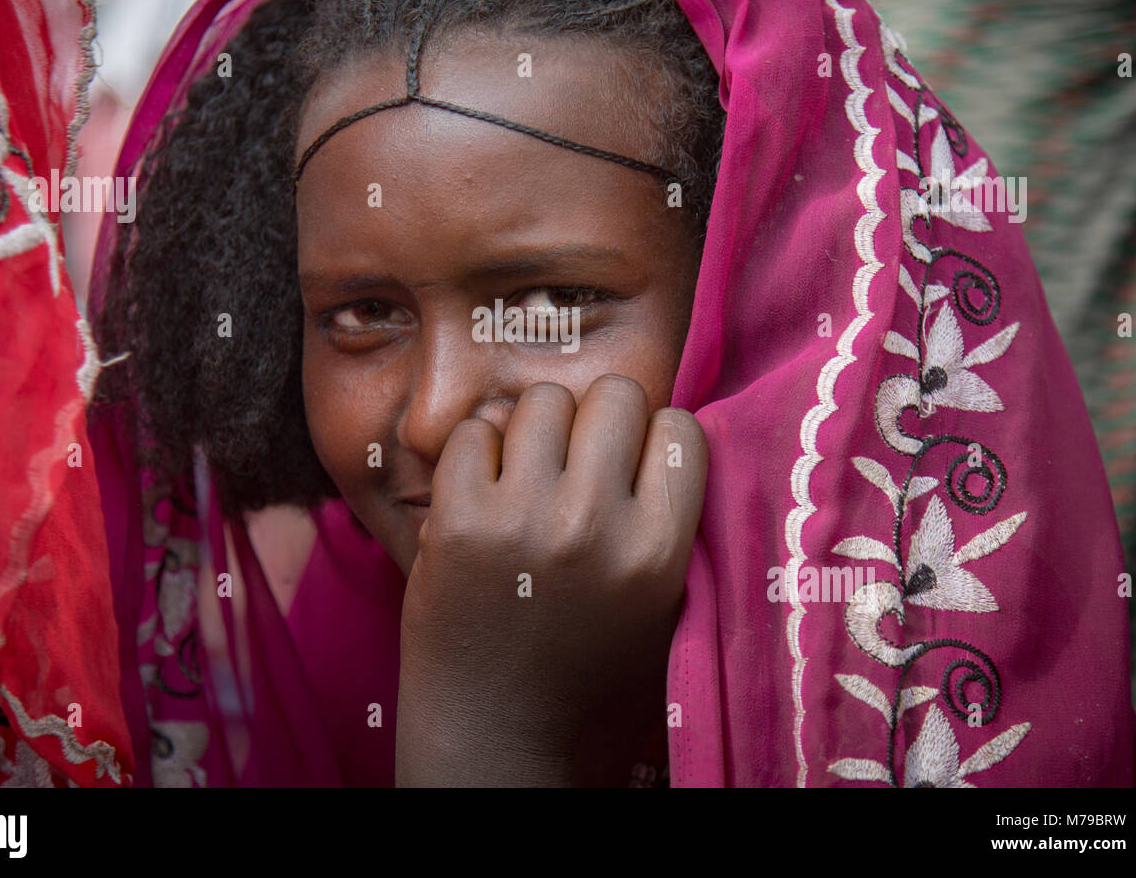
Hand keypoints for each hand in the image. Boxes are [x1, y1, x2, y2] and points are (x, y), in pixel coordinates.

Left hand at [394, 374, 707, 785]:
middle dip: (597, 420)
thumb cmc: (588, 674)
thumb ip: (671, 522)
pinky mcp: (455, 521)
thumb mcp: (663, 607)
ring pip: (542, 400)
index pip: (680, 428)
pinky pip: (473, 431)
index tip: (633, 466)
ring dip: (535, 431)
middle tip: (577, 463)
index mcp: (658, 552)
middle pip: (613, 395)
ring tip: (526, 478)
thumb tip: (668, 428)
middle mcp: (594, 526)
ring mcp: (521, 519)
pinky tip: (482, 493)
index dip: (655, 438)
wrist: (497, 740)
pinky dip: (476, 453)